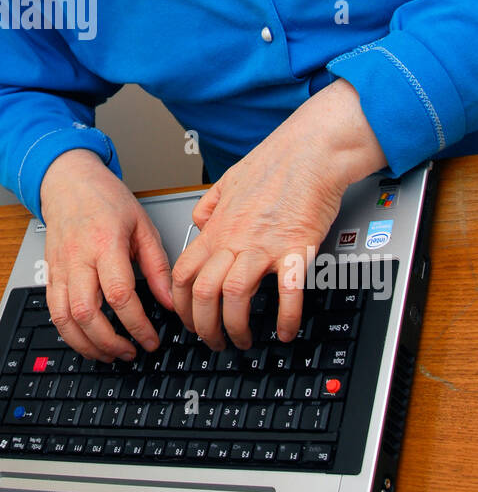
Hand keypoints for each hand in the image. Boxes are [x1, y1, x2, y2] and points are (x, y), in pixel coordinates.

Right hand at [39, 148, 172, 361]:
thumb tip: (169, 300)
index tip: (150, 339)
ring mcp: (59, 268)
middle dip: (110, 342)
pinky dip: (69, 334)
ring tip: (109, 354)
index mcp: (105, 243)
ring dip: (87, 344)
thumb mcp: (142, 225)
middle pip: (86, 313)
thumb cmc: (105, 198)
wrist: (68, 182)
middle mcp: (78, 258)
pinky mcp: (49, 274)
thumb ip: (157, 266)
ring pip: (64, 318)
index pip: (119, 294)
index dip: (137, 324)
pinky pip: (53, 312)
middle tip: (131, 352)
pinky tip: (87, 340)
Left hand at [171, 80, 386, 348]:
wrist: (311, 149)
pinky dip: (285, 318)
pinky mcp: (296, 247)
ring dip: (237, 327)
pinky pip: (287, 292)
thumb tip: (198, 222)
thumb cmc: (275, 163)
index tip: (189, 322)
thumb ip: (209, 206)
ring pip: (234, 296)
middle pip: (203, 292)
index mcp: (217, 227)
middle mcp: (235, 238)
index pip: (182, 274)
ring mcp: (264, 244)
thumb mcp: (228, 181)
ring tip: (244, 340)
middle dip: (204, 327)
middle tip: (214, 342)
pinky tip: (285, 331)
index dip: (180, 306)